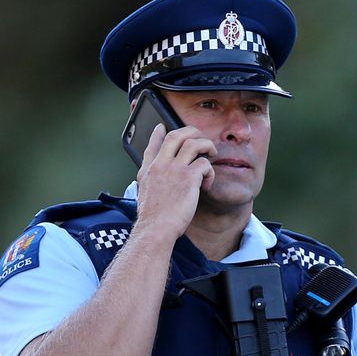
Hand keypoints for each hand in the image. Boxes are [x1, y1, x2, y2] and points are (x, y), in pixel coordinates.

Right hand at [134, 124, 214, 242]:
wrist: (155, 229)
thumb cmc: (152, 218)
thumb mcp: (143, 195)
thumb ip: (147, 183)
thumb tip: (147, 180)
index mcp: (148, 170)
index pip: (152, 145)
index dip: (157, 134)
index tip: (161, 127)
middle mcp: (160, 165)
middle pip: (176, 136)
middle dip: (191, 132)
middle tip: (200, 138)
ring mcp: (174, 169)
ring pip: (194, 143)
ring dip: (207, 146)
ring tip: (213, 154)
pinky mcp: (188, 178)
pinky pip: (205, 164)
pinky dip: (210, 172)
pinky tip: (207, 184)